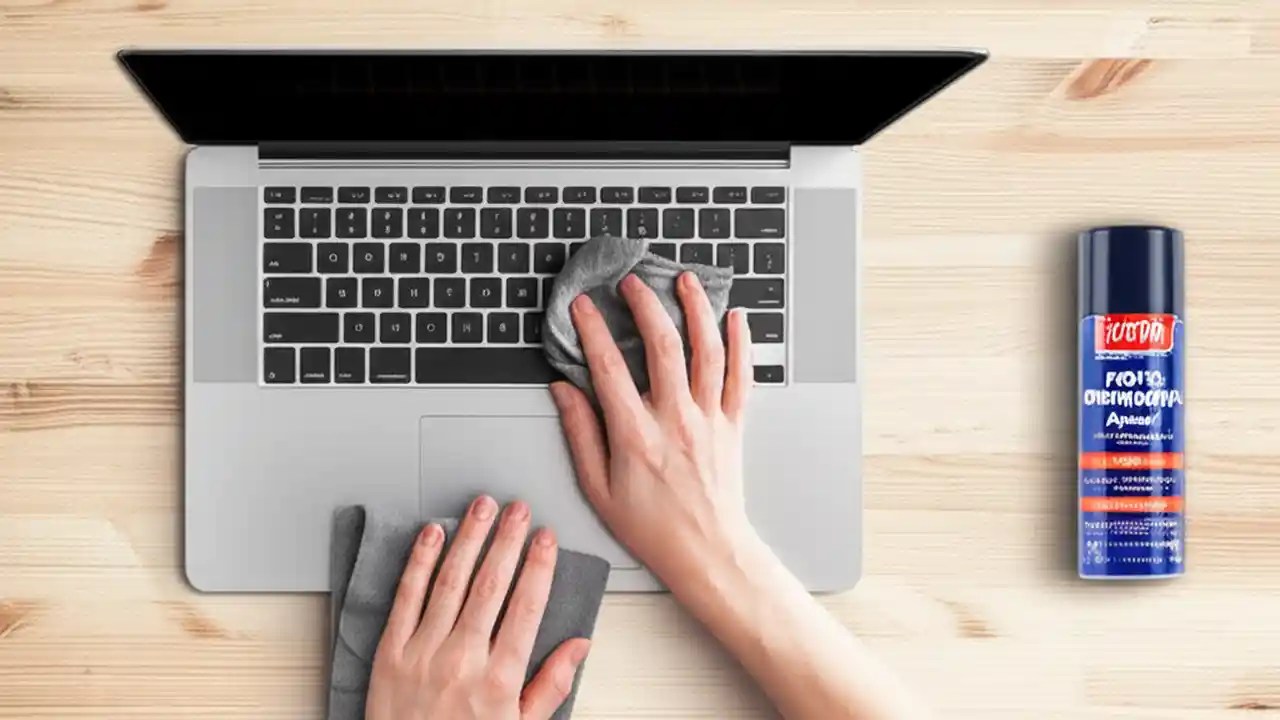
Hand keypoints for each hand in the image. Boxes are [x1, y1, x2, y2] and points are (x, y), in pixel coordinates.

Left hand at [366, 496, 591, 719]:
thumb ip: (551, 685)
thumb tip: (578, 645)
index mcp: (499, 679)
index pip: (526, 607)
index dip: (539, 566)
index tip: (546, 538)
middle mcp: (462, 660)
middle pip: (491, 585)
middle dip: (508, 540)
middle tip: (519, 509)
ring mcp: (423, 653)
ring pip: (450, 581)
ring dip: (469, 538)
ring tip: (482, 508)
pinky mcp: (390, 653)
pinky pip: (406, 597)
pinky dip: (420, 562)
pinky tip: (432, 535)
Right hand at [549, 272, 756, 591]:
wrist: (707, 551)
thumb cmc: (651, 526)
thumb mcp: (598, 488)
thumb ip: (580, 434)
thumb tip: (563, 391)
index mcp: (636, 436)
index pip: (609, 368)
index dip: (592, 330)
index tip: (583, 306)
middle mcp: (675, 420)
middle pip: (663, 347)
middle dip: (645, 305)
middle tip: (632, 283)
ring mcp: (709, 420)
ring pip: (707, 351)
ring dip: (696, 309)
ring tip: (685, 280)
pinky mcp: (733, 424)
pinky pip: (742, 375)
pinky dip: (740, 342)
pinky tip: (735, 317)